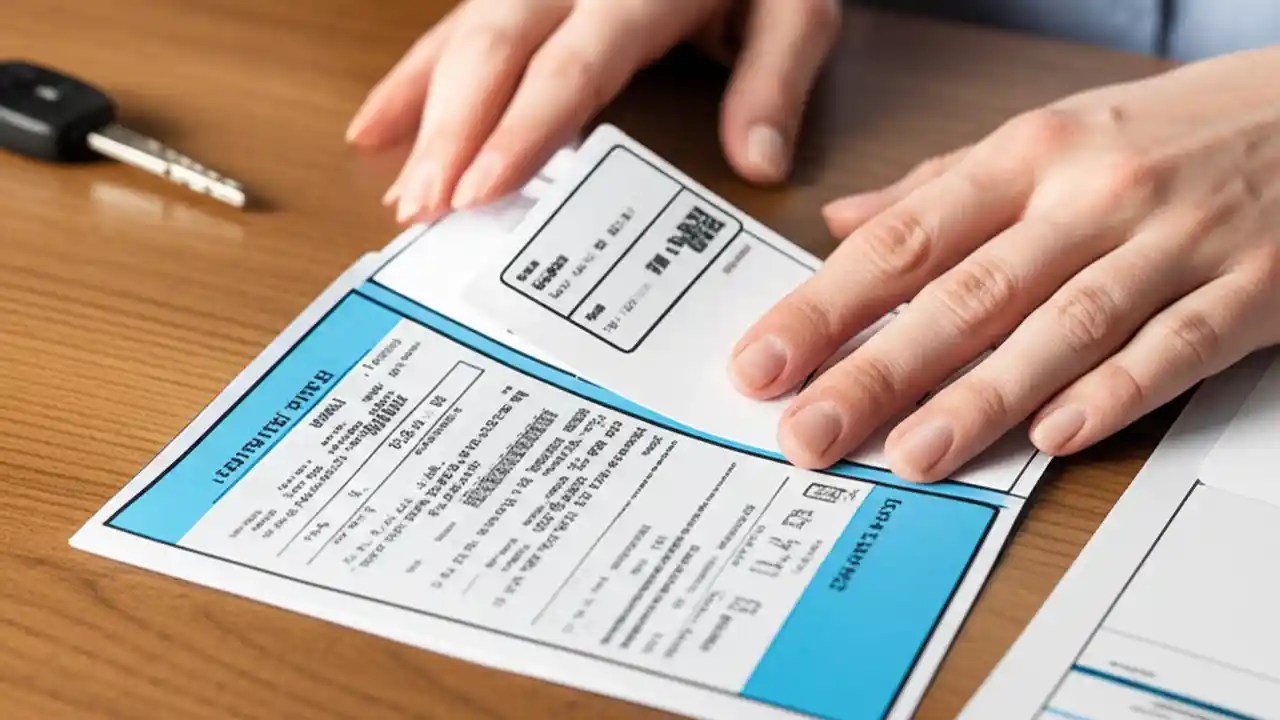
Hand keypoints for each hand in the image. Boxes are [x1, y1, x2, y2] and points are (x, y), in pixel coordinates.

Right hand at [346, 0, 840, 223]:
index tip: (480, 191)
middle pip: (495, 53)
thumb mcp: (793, 6)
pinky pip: (452, 28)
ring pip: (463, 39)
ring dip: (422, 119)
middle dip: (450, 135)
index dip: (520, 131)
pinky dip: (411, 79)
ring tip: (401, 194)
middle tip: (422, 210)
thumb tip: (756, 161)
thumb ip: (775, 77)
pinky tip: (375, 127)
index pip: (571, 67)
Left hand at [729, 48, 1279, 481]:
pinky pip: (1173, 347)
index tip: (763, 362)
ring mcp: (1172, 243)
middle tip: (808, 431)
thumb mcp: (1046, 135)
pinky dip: (1115, 392)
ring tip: (911, 454)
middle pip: (966, 294)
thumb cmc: (1166, 131)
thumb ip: (939, 187)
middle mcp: (1090, 197)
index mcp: (1027, 157)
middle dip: (877, 370)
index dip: (826, 306)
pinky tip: (1056, 437)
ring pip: (1062, 327)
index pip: (904, 241)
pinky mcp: (1248, 289)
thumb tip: (841, 224)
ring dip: (981, 398)